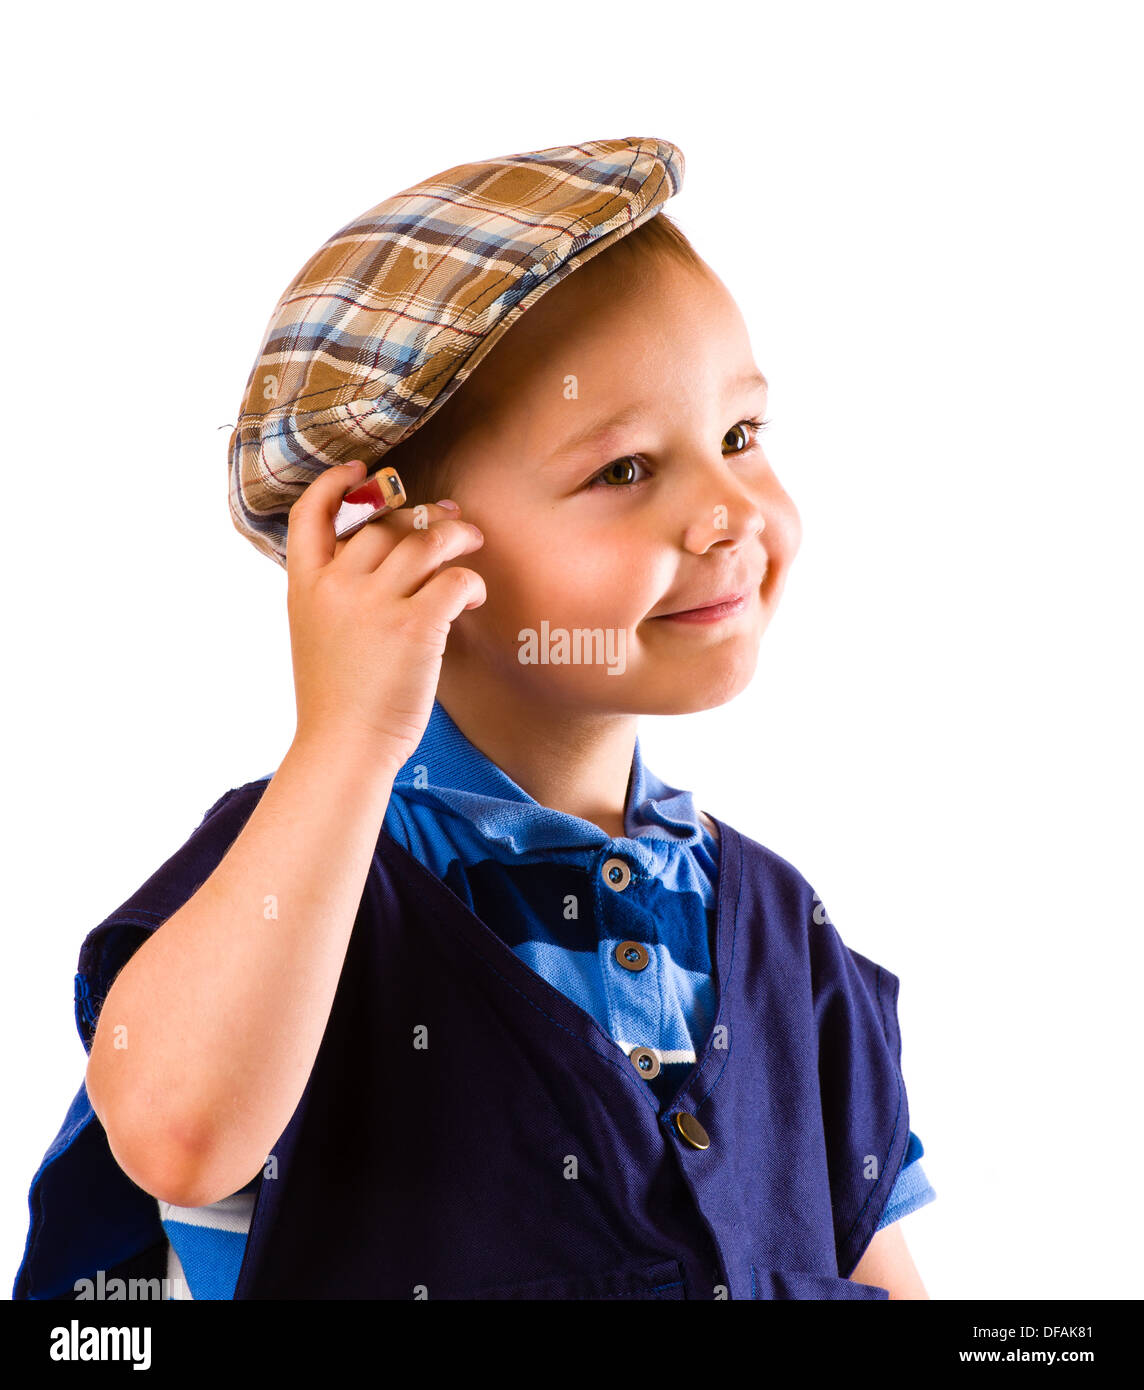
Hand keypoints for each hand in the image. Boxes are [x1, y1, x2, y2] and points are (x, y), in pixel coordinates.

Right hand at [285, 461, 485, 767]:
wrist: (344, 747)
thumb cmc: (337, 699)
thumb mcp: (315, 633)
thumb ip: (335, 591)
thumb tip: (385, 554)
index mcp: (304, 586)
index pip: (311, 513)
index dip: (337, 483)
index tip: (365, 470)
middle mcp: (336, 585)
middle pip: (384, 522)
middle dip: (422, 514)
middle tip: (451, 519)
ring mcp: (374, 603)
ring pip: (426, 539)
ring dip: (457, 535)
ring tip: (473, 543)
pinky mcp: (415, 626)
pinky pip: (455, 578)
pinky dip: (472, 581)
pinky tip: (475, 598)